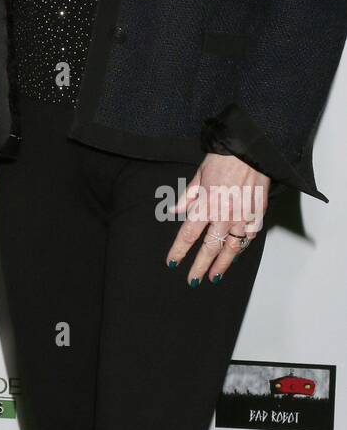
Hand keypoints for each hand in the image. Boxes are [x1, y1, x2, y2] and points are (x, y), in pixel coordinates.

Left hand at [167, 152, 268, 284]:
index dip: (179, 251)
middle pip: (209, 248)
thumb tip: (175, 210)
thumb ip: (187, 197)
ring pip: (232, 248)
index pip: (188, 235)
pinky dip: (242, 247)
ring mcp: (242, 217)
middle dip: (199, 266)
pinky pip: (250, 236)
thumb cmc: (223, 158)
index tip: (172, 263)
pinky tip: (235, 254)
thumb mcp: (198, 175)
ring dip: (222, 264)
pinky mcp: (257, 214)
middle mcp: (223, 215)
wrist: (250, 149)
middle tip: (193, 280)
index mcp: (205, 205)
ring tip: (214, 276)